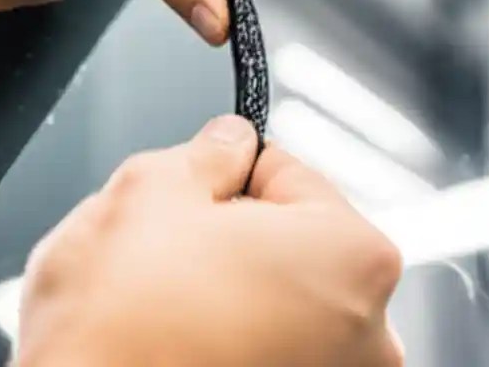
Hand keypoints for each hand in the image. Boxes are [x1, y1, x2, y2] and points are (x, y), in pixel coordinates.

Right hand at [17, 117, 404, 366]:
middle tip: (173, 256)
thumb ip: (207, 153)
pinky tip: (181, 349)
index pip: (291, 176)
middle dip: (236, 242)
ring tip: (171, 312)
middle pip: (294, 246)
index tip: (197, 193)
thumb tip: (228, 143)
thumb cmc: (118, 327)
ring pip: (279, 306)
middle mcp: (371, 332)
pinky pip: (269, 355)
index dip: (229, 177)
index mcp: (356, 257)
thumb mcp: (150, 191)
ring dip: (234, 298)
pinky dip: (233, 349)